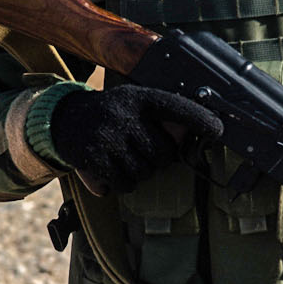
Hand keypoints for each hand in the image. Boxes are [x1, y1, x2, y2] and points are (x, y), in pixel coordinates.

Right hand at [46, 83, 222, 195]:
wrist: (64, 118)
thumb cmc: (111, 113)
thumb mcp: (135, 104)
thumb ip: (162, 118)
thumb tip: (190, 138)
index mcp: (139, 99)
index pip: (177, 108)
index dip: (200, 120)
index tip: (218, 130)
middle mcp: (124, 116)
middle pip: (163, 154)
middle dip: (158, 159)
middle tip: (144, 152)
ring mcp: (108, 138)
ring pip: (144, 173)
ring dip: (139, 173)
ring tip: (126, 158)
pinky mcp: (94, 158)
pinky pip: (123, 184)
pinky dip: (122, 183)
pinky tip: (113, 169)